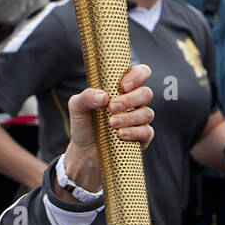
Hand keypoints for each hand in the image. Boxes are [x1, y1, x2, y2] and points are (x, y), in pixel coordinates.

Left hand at [60, 65, 154, 199]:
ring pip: (147, 113)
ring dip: (129, 117)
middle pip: (146, 93)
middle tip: (111, 108)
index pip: (141, 73)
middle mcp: (134, 102)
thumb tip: (103, 97)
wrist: (84, 151)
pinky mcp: (142, 138)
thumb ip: (86, 96)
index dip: (137, 75)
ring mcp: (139, 120)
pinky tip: (120, 135)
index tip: (123, 86)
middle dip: (130, 99)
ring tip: (111, 124)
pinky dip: (134, 132)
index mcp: (122, 88)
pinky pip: (147, 132)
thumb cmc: (83, 124)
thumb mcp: (77, 106)